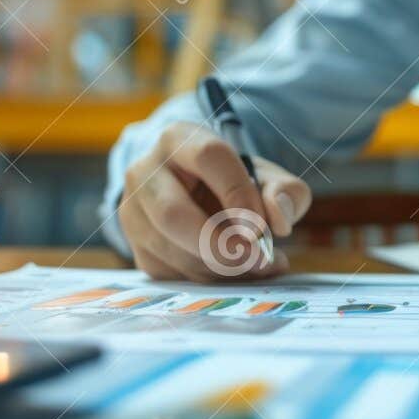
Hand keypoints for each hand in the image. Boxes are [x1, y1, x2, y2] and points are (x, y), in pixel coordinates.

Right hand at [119, 122, 311, 281]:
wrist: (193, 195)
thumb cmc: (233, 183)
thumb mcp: (265, 178)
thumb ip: (286, 193)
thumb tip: (279, 219)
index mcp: (179, 138)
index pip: (208, 157)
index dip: (238, 193)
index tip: (260, 226)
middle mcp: (144, 172)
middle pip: (174, 214)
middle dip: (221, 245)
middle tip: (258, 259)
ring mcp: (132, 212)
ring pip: (173, 249)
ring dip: (221, 267)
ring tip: (257, 265)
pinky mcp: (136, 247)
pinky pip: (171, 273)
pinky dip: (208, 280)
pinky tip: (233, 271)